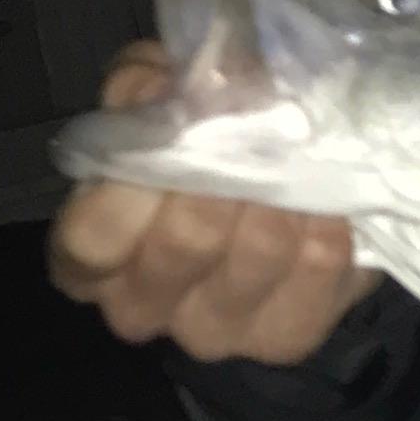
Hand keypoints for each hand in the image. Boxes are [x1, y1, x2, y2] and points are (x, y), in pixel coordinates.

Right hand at [47, 43, 380, 365]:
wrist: (288, 183)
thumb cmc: (198, 139)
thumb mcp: (157, 93)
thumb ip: (142, 84)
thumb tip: (158, 86)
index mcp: (91, 254)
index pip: (91, 238)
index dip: (135, 182)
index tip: (178, 125)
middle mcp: (140, 305)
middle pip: (181, 245)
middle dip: (226, 176)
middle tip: (254, 132)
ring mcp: (214, 330)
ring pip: (254, 257)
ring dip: (282, 195)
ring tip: (295, 158)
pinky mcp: (284, 336)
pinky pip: (314, 277)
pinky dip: (326, 227)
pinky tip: (328, 202)